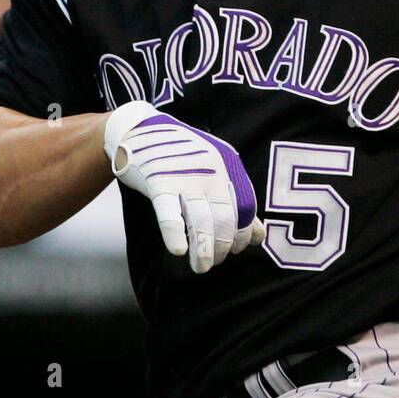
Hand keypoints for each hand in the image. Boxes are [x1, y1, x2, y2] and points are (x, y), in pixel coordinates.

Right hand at [103, 101, 264, 272]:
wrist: (140, 129)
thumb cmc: (181, 157)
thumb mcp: (213, 171)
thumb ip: (235, 201)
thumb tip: (259, 237)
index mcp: (228, 166)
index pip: (245, 207)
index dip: (242, 233)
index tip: (233, 250)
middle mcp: (211, 169)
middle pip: (226, 217)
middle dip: (222, 246)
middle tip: (212, 263)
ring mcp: (185, 174)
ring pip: (201, 219)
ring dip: (204, 249)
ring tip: (200, 268)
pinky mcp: (157, 181)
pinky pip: (169, 212)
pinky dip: (174, 234)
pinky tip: (178, 252)